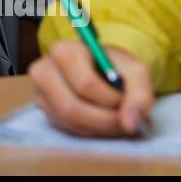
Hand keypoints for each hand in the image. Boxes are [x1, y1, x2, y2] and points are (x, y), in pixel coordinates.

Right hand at [28, 40, 154, 136]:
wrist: (100, 68)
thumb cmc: (114, 66)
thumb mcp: (134, 71)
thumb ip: (139, 94)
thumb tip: (130, 123)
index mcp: (64, 50)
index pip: (84, 83)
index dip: (110, 99)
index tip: (125, 100)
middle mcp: (44, 70)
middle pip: (71, 107)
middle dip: (104, 120)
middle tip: (126, 122)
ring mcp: (41, 92)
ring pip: (70, 122)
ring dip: (100, 128)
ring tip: (118, 122)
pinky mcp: (45, 110)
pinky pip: (68, 128)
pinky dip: (92, 131)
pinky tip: (104, 122)